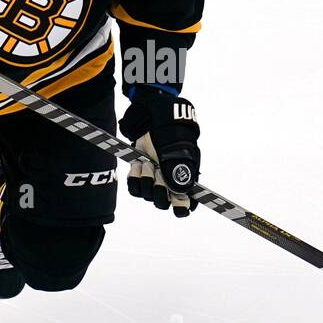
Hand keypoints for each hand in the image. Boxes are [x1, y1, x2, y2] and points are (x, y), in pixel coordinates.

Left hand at [119, 87, 199, 216]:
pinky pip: (135, 188)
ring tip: (146, 161)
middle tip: (157, 170)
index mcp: (187, 175)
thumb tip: (182, 193)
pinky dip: (134, 177)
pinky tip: (138, 163)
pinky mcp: (141, 173)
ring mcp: (155, 177)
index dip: (183, 207)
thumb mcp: (175, 147)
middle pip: (164, 202)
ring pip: (148, 195)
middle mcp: (171, 180)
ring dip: (145, 179)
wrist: (148, 114)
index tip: (178, 208)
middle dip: (159, 189)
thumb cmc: (167, 128)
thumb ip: (178, 170)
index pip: (188, 203)